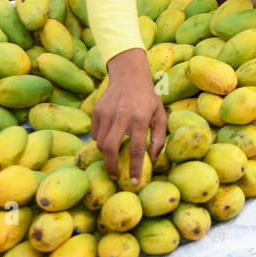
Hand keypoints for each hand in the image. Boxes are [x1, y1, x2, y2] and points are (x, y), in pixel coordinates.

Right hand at [90, 48, 166, 184]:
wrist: (129, 74)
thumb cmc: (148, 98)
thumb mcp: (160, 115)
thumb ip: (159, 139)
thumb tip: (152, 161)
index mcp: (141, 118)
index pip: (136, 149)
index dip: (134, 168)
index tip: (133, 182)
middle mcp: (122, 115)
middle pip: (110, 148)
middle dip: (111, 166)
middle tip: (115, 175)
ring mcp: (107, 113)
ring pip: (101, 143)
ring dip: (107, 152)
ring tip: (115, 152)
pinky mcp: (96, 111)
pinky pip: (95, 134)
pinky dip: (101, 139)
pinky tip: (110, 134)